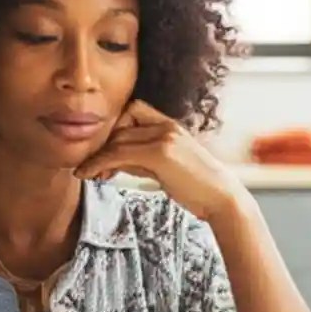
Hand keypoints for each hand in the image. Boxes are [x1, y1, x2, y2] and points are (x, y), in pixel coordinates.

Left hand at [74, 100, 247, 220]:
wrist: (222, 198)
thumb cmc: (198, 188)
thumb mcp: (167, 167)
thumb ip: (142, 159)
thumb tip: (113, 162)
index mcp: (170, 125)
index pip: (132, 113)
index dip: (113, 130)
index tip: (105, 153)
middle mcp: (167, 126)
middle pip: (120, 127)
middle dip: (102, 147)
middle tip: (92, 168)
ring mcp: (164, 137)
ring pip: (116, 140)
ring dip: (96, 157)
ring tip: (89, 174)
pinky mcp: (160, 153)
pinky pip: (119, 153)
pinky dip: (99, 163)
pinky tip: (91, 175)